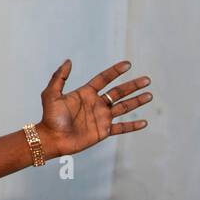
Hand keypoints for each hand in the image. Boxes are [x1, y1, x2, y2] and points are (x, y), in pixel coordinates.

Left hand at [37, 59, 151, 157]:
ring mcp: (101, 117)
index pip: (104, 79)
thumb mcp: (51, 94)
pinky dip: (132, 125)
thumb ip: (59, 77)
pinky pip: (121, 127)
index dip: (115, 71)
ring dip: (137, 101)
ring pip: (123, 107)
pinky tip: (144, 122)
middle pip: (118, 92)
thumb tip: (68, 61)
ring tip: (149, 95)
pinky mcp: (103, 131)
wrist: (52, 139)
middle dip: (133, 86)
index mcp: (86, 94)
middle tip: (147, 80)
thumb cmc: (50, 117)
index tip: (128, 64)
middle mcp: (96, 104)